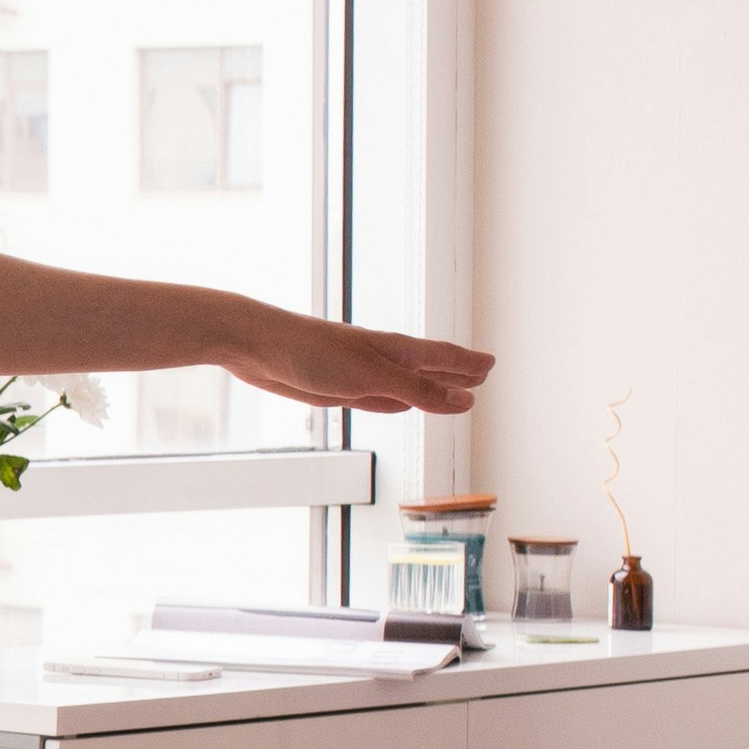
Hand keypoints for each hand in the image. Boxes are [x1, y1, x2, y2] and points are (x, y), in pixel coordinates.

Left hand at [257, 311, 492, 418]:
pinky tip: (398, 403)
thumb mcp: (372, 376)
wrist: (257, 345)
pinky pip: (377, 397)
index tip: (492, 365)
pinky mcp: (337, 388)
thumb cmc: (312, 353)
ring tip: (450, 392)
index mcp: (396, 350)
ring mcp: (360, 374)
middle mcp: (382, 359)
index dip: (468, 363)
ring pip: (406, 385)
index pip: (444, 357)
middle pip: (430, 369)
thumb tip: (465, 400)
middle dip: (457, 374)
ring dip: (429, 388)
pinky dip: (395, 401)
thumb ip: (418, 389)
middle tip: (484, 374)